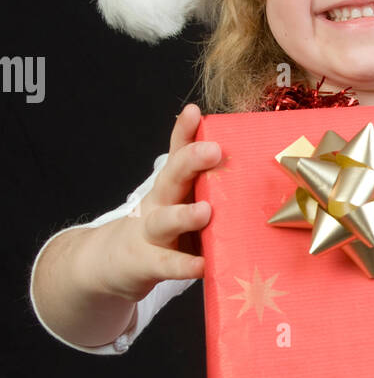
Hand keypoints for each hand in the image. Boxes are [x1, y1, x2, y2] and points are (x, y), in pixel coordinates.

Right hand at [93, 104, 221, 301]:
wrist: (116, 263)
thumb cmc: (164, 229)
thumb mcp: (182, 202)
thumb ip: (210, 189)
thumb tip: (253, 169)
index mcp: (173, 185)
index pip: (177, 152)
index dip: (185, 132)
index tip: (195, 112)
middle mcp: (160, 202)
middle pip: (171, 177)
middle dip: (190, 161)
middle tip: (213, 150)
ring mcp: (151, 232)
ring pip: (165, 220)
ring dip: (184, 215)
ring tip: (205, 211)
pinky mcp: (148, 262)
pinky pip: (168, 264)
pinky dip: (184, 265)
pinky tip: (201, 265)